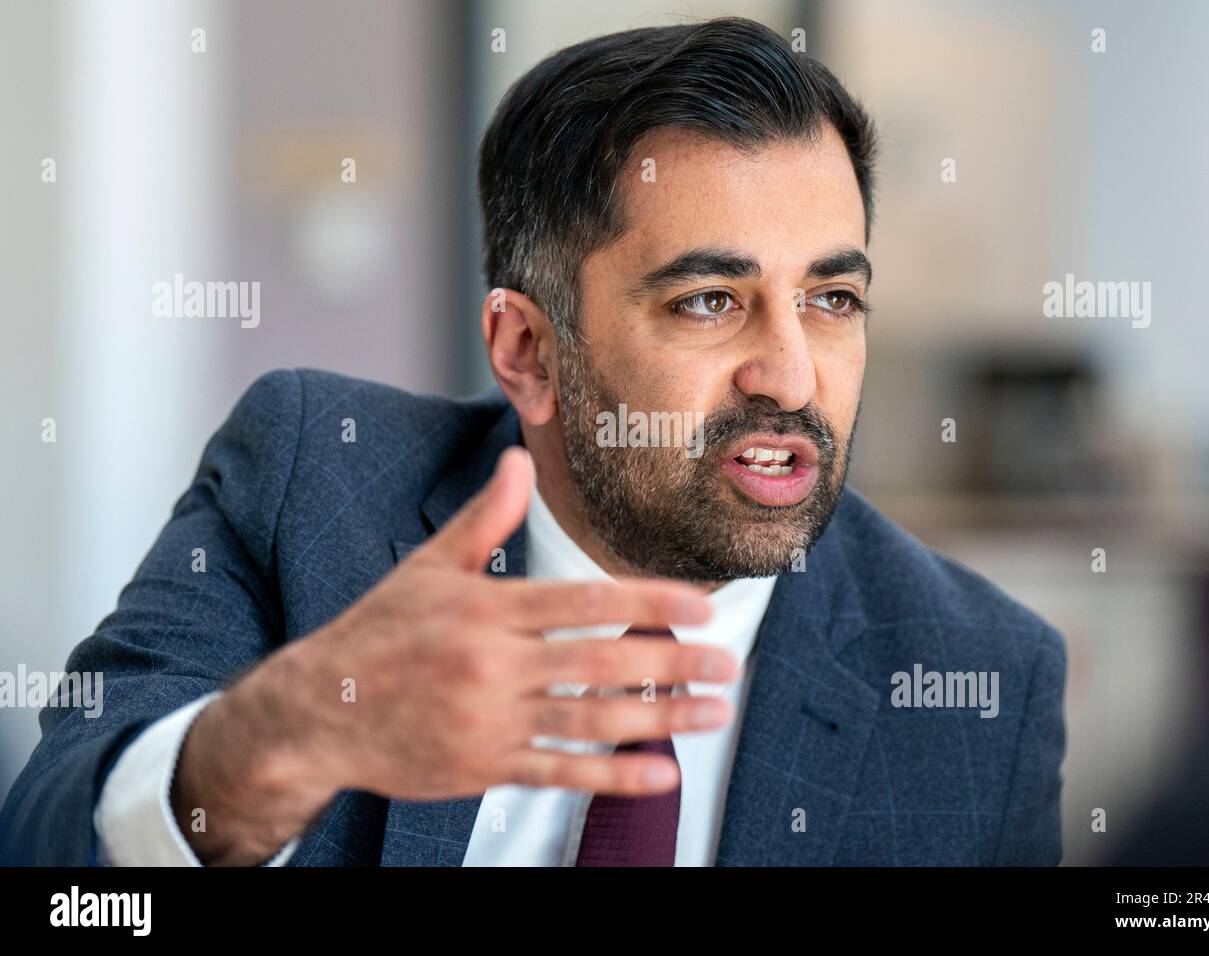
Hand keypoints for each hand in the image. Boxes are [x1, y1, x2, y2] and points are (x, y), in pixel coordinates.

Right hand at [172, 447, 737, 863]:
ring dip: (660, 719)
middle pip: (599, 663)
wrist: (319, 711)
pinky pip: (559, 772)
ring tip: (712, 711)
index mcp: (486, 610)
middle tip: (727, 663)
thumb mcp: (427, 567)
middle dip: (673, 664)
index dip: (649, 605)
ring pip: (590, 720)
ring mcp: (490, 720)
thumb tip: (518, 461)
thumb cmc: (378, 632)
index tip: (702, 608)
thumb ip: (484, 520)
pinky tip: (660, 771)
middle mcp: (492, 665)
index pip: (584, 603)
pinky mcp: (483, 766)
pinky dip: (613, 775)